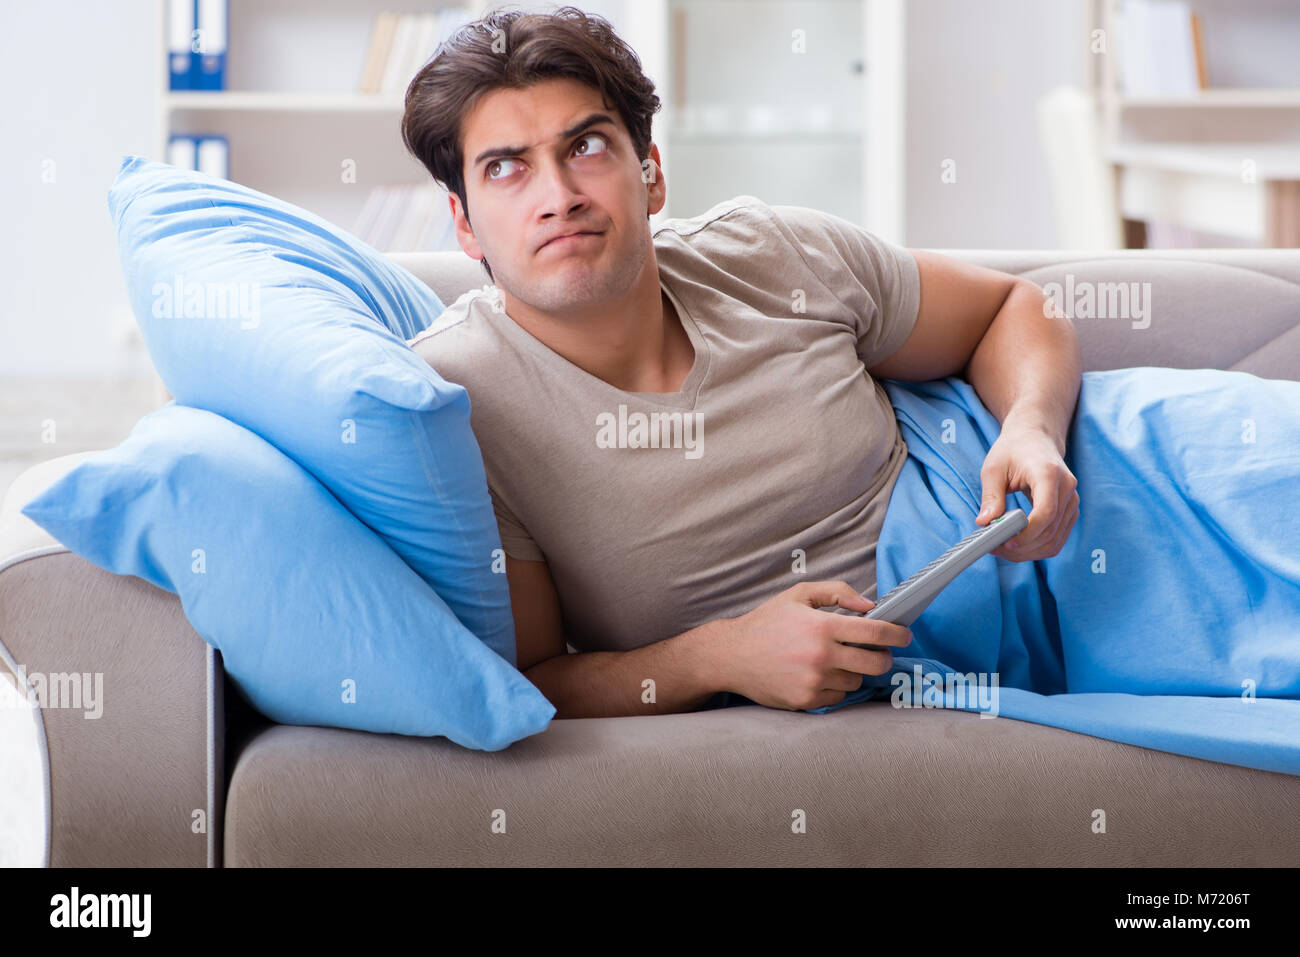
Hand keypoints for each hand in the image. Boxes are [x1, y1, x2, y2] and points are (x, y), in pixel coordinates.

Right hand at [715, 580, 913, 710]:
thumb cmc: (767, 622)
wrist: (731, 656)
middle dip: (884, 657)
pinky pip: (838, 696)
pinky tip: (821, 674)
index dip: (897, 634)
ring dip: (855, 671)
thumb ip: (837, 592)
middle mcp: (821, 656)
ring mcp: (814, 681)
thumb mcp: (798, 595)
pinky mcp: (806, 701)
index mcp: (822, 626)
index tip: (905, 634)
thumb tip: (870, 605)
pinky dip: (836, 686)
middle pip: (876, 663)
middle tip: (879, 652)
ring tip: (837, 661)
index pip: (876, 632)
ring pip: (857, 681)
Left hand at [975, 420, 1078, 560]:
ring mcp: (1072, 501)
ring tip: (1002, 549)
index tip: (1005, 542)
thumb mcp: (994, 468)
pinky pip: (1057, 539)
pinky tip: (1017, 546)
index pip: (1045, 512)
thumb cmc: (1013, 450)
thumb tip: (985, 524)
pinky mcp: (1069, 511)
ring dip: (1028, 552)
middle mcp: (1067, 489)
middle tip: (995, 549)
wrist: (1035, 438)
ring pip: (1055, 540)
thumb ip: (991, 496)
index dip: (1027, 533)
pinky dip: (1037, 548)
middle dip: (1022, 547)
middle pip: (1050, 531)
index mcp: (1049, 474)